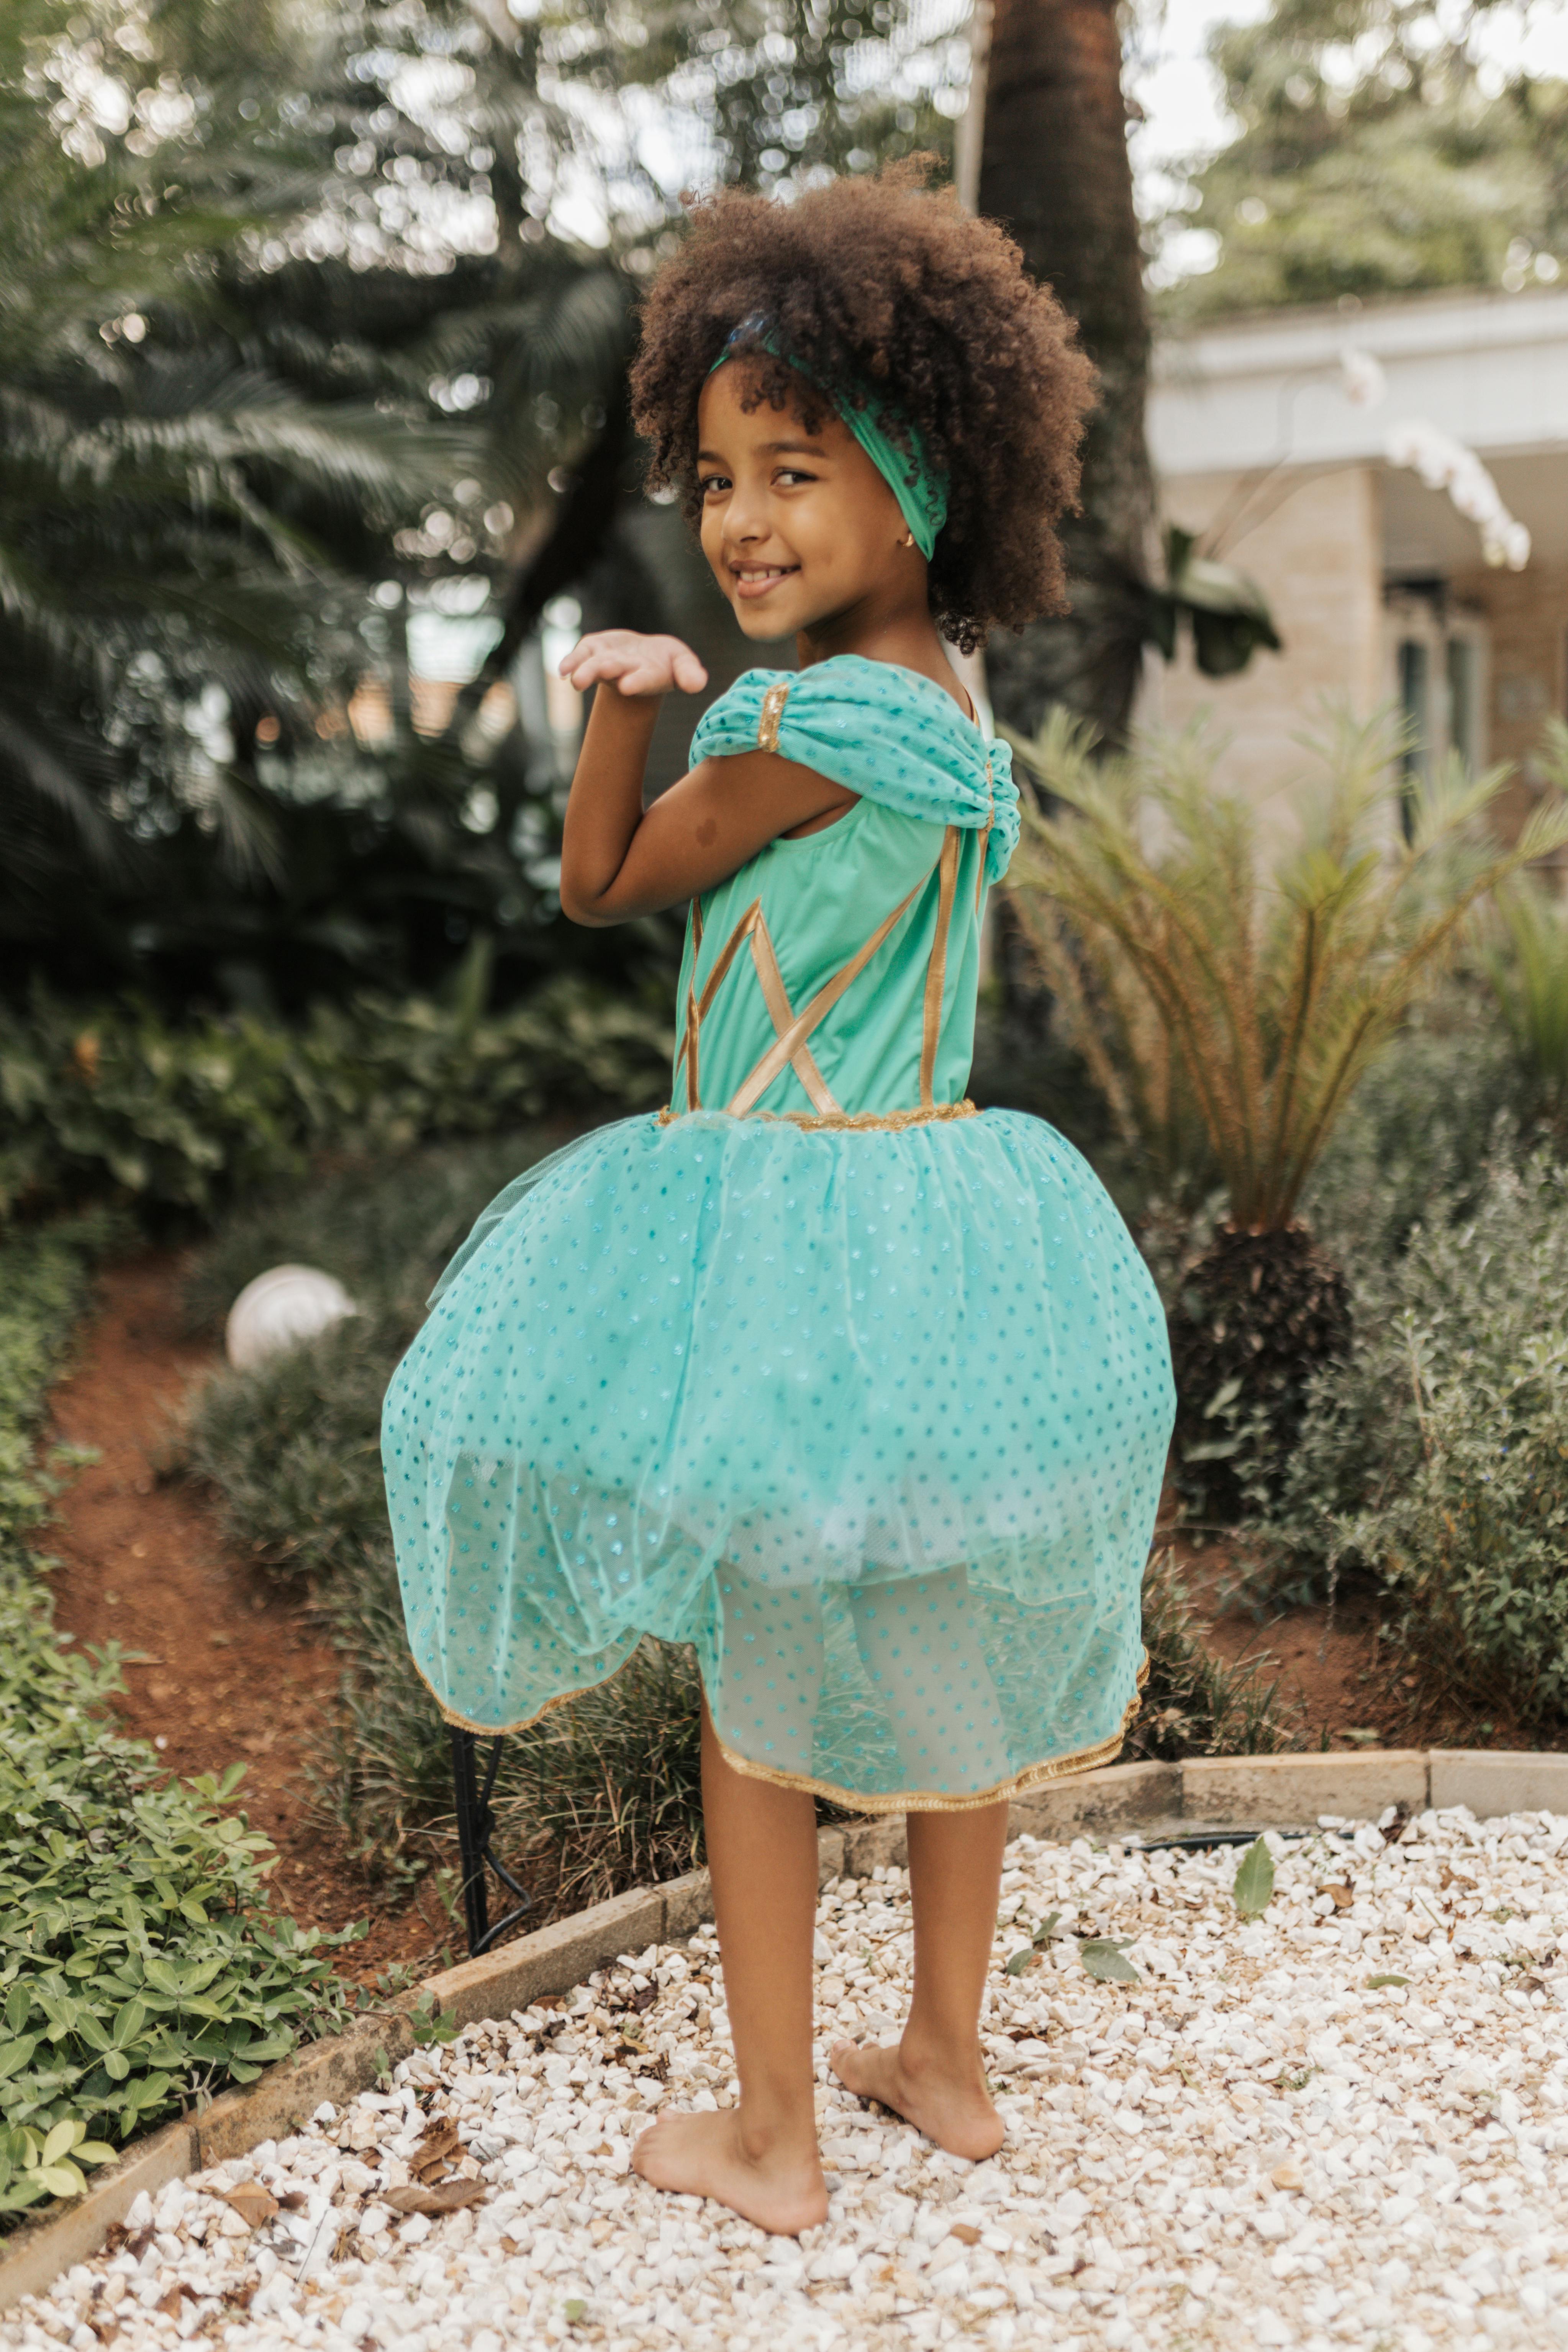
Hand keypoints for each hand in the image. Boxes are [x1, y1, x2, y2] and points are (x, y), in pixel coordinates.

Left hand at [559, 630, 707, 698]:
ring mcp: (606, 661)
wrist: (644, 656)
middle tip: (594, 676)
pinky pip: (581, 654)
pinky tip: (562, 669)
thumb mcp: (683, 663)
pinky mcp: (594, 649)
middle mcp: (624, 671)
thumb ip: (690, 673)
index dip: (636, 682)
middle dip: (604, 672)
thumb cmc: (666, 662)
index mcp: (647, 676)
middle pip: (613, 672)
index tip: (628, 686)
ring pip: (594, 666)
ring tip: (575, 680)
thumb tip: (698, 684)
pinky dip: (571, 661)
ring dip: (585, 671)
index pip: (643, 680)